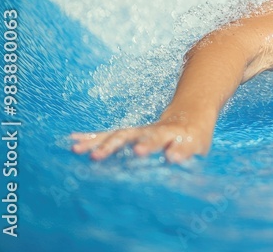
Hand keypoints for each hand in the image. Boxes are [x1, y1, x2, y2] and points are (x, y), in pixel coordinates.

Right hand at [71, 115, 211, 162]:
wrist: (189, 114)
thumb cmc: (194, 137)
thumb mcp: (198, 146)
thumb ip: (187, 153)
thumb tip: (175, 158)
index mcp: (181, 136)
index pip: (179, 144)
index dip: (176, 150)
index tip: (172, 157)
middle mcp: (159, 131)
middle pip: (147, 137)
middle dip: (132, 145)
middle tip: (121, 154)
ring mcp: (141, 131)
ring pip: (122, 135)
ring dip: (103, 143)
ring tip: (80, 151)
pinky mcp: (129, 133)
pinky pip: (109, 135)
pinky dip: (92, 138)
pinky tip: (74, 141)